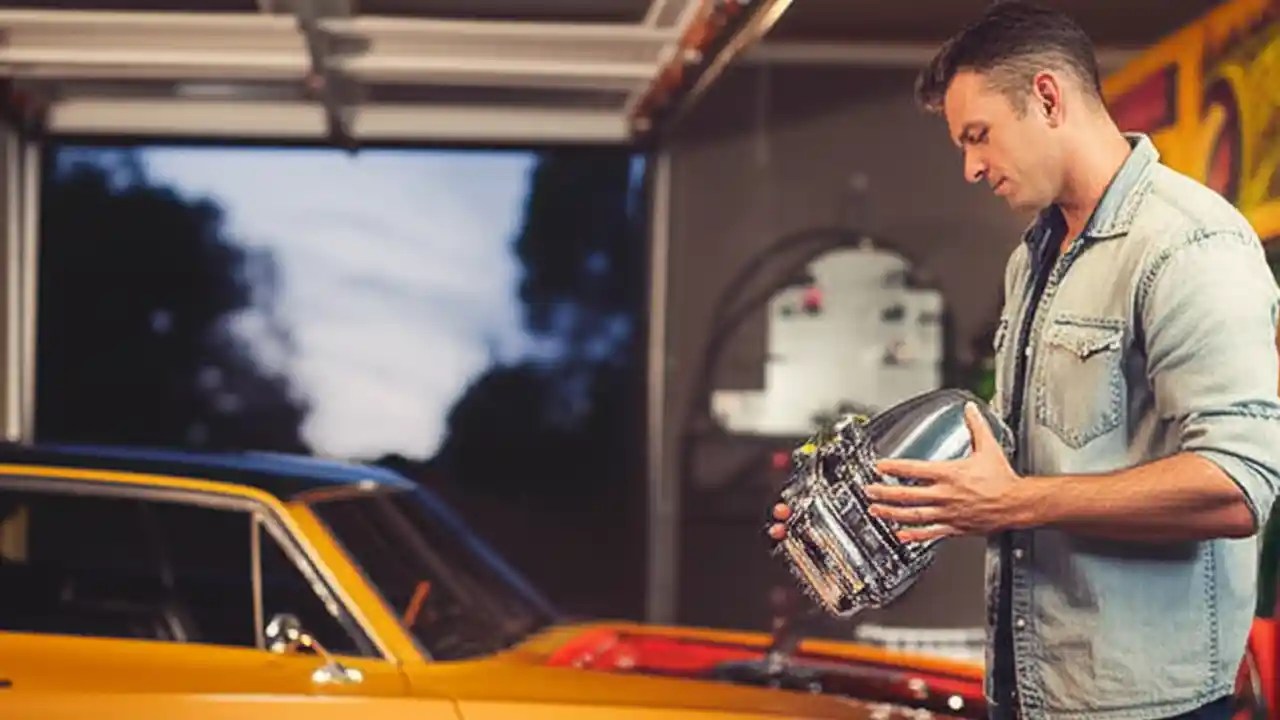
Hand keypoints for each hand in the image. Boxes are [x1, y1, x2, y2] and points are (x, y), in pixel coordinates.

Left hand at [865, 402, 1025, 542]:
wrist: (1017, 503)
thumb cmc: (1002, 479)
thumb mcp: (989, 447)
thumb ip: (976, 427)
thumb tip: (970, 409)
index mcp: (951, 473)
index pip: (915, 469)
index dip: (894, 467)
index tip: (879, 466)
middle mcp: (946, 494)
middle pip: (908, 494)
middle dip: (885, 492)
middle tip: (869, 491)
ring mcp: (949, 512)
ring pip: (915, 515)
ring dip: (892, 513)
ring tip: (876, 510)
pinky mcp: (955, 527)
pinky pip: (930, 532)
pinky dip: (913, 535)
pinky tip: (901, 534)